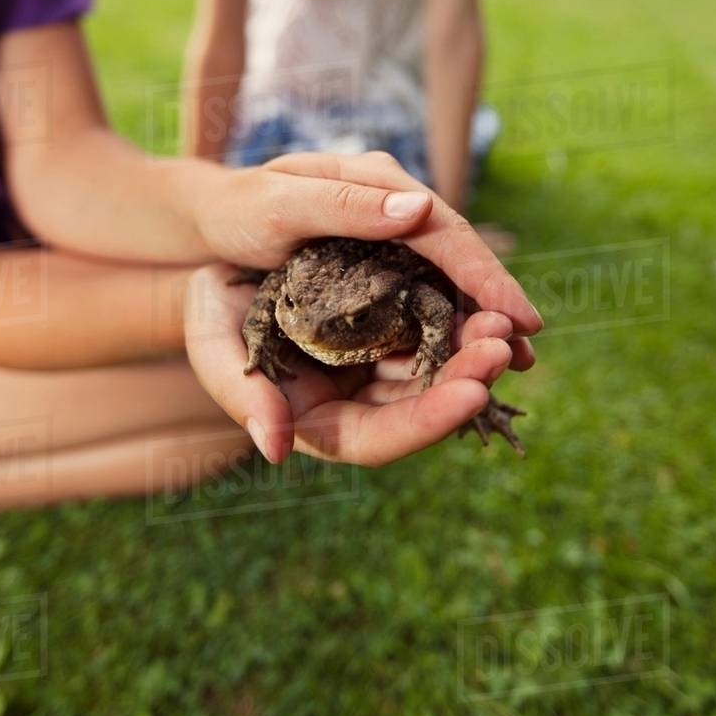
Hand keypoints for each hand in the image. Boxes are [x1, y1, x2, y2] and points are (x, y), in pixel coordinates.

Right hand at [185, 263, 534, 465]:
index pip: (379, 439)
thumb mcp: (214, 343)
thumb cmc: (211, 309)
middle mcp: (356, 403)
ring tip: (504, 319)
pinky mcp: (391, 329)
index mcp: (317, 422)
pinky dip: (459, 315)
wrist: (225, 265)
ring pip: (436, 368)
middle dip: (466, 380)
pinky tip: (484, 296)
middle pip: (421, 407)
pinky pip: (433, 328)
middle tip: (501, 345)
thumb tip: (276, 449)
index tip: (471, 394)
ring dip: (471, 346)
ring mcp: (376, 366)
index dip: (426, 421)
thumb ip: (243, 396)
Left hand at [195, 151, 542, 336]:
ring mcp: (388, 233)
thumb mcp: (280, 205)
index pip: (444, 231)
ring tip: (514, 362)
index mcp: (375, 182)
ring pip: (447, 278)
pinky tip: (467, 354)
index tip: (520, 317)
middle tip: (528, 351)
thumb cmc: (236, 209)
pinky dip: (448, 323)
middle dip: (494, 303)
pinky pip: (424, 293)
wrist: (209, 218)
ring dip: (479, 318)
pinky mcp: (380, 262)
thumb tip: (420, 210)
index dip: (484, 274)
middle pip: (457, 256)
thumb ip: (345, 207)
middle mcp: (392, 204)